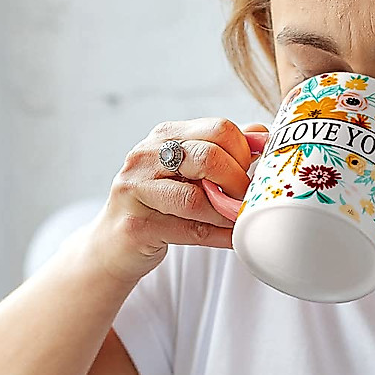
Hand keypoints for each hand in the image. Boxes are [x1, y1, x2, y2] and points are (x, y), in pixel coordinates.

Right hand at [86, 117, 267, 284]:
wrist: (112, 245)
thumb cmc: (157, 207)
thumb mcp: (188, 173)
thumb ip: (222, 152)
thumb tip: (262, 135)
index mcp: (164, 136)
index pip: (218, 129)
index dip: (245, 153)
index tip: (253, 174)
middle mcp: (146, 156)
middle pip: (208, 156)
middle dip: (238, 181)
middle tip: (247, 199)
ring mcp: (136, 190)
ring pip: (195, 198)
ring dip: (227, 213)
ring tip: (241, 219)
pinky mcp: (136, 226)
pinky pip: (189, 230)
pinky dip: (219, 236)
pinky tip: (233, 238)